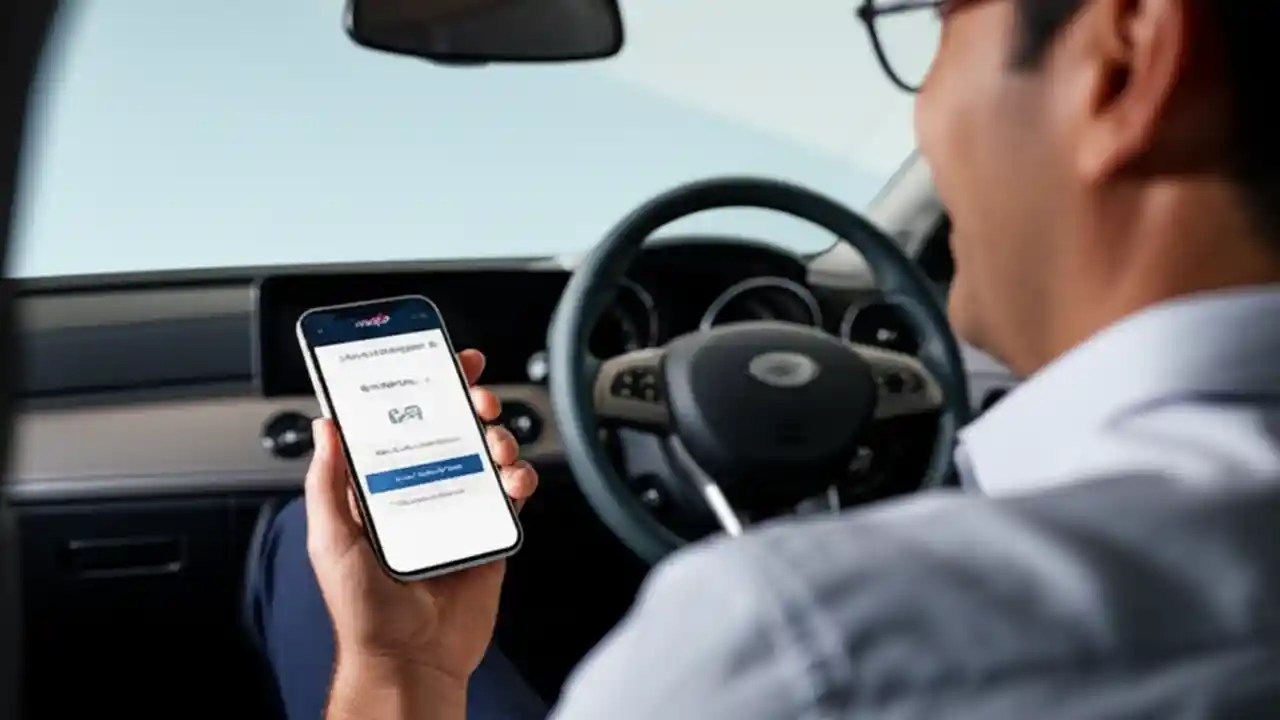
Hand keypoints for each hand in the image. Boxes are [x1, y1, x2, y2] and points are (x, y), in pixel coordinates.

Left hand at [304, 349, 537, 687]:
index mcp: (383, 485)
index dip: (424, 386)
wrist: (411, 659)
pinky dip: (520, 479)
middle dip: (471, 401)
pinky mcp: (490, 532)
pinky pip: (512, 495)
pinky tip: (514, 481)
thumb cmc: (364, 609)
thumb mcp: (332, 538)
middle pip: (455, 427)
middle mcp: (424, 489)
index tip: (441, 358)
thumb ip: (328, 482)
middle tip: (476, 398)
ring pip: (489, 452)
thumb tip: (326, 426)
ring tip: (496, 445)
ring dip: (499, 435)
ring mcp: (460, 509)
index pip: (404, 420)